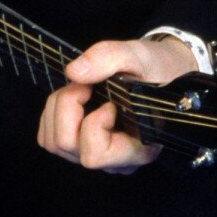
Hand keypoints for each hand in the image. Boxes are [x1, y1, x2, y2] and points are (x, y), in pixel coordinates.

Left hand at [36, 35, 198, 172]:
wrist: (166, 73)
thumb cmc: (157, 70)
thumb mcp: (138, 55)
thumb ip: (108, 57)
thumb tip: (74, 72)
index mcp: (139, 148)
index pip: (95, 154)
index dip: (93, 123)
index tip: (110, 100)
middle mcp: (117, 161)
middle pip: (67, 146)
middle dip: (68, 107)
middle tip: (87, 86)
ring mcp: (99, 157)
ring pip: (54, 143)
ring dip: (59, 109)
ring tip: (82, 90)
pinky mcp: (83, 149)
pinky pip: (50, 138)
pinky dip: (54, 113)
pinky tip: (76, 100)